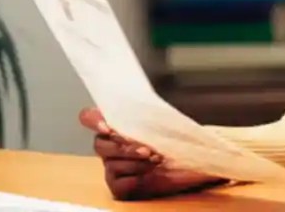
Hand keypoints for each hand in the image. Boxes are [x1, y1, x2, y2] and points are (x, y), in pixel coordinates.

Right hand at [78, 107, 224, 199]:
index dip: (93, 121)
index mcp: (115, 124)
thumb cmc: (176, 135)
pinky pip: (118, 184)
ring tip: (156, 159)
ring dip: (135, 162)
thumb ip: (142, 110)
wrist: (195, 159)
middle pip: (99, 144)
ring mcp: (112, 166)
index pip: (89, 117)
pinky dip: (135, 178)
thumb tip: (125, 99)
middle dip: (123, 147)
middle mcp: (110, 146)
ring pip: (111, 164)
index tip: (107, 127)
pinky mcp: (119, 186)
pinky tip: (150, 174)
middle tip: (146, 149)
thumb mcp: (162, 117)